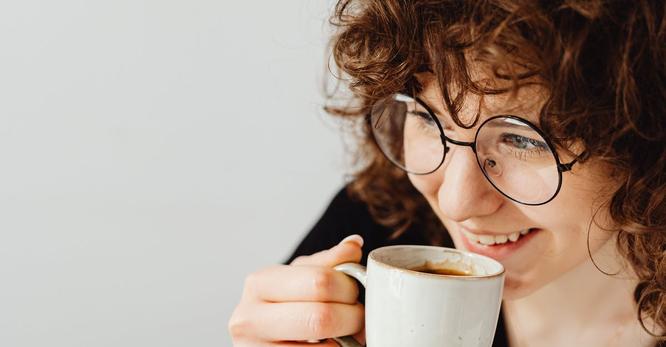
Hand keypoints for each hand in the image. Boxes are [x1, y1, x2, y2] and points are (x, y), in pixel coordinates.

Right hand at [229, 235, 365, 345]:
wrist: (262, 336)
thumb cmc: (285, 304)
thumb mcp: (300, 276)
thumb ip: (328, 261)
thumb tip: (353, 244)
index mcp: (260, 283)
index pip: (319, 282)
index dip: (348, 287)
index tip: (356, 291)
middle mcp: (249, 318)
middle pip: (321, 317)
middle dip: (352, 316)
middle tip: (358, 316)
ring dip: (346, 340)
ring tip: (346, 332)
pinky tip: (330, 344)